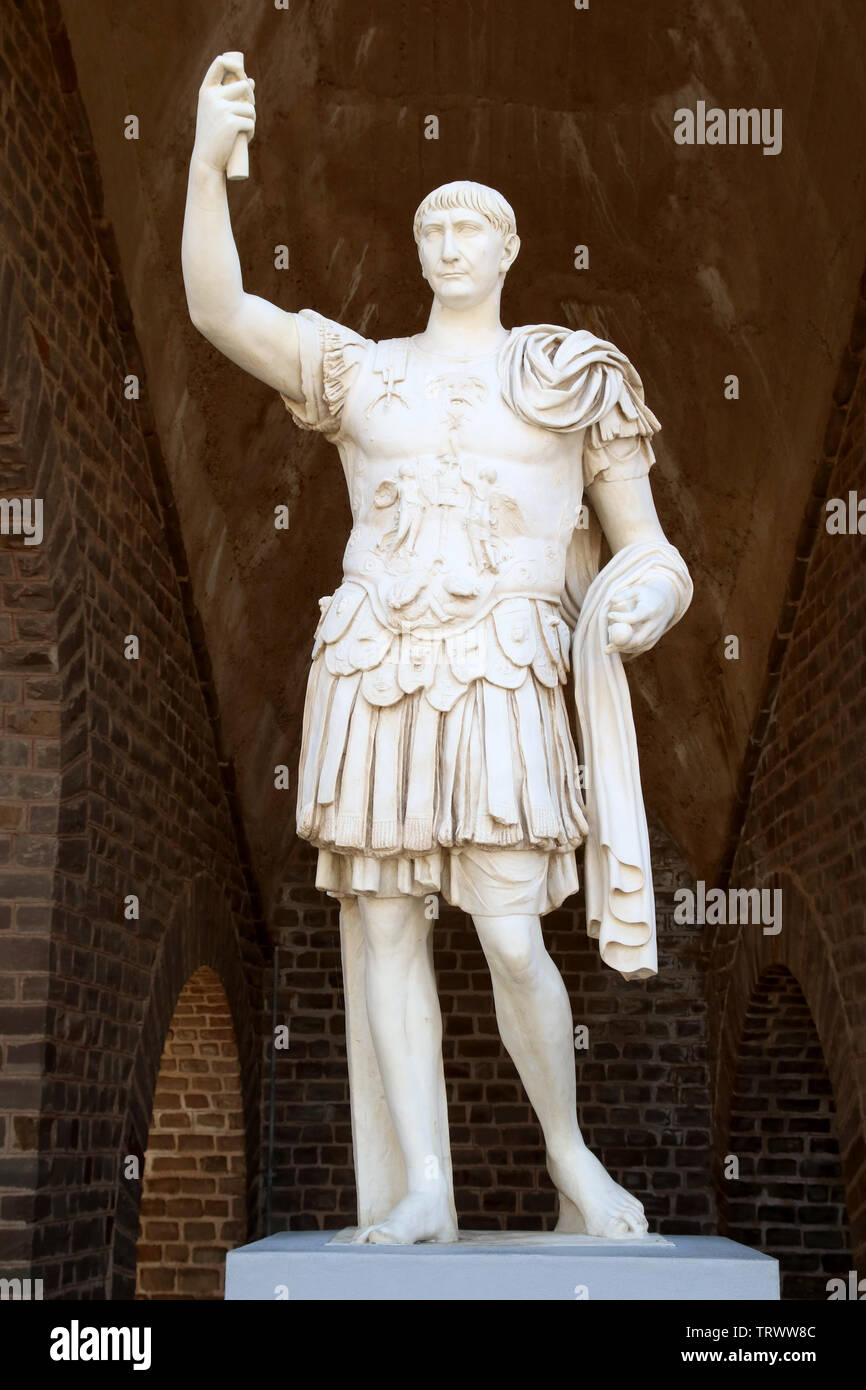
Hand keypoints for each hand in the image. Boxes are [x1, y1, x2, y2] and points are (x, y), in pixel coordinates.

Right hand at [192, 54, 255, 174]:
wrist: (206, 160)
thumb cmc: (213, 134)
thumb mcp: (219, 112)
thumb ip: (232, 95)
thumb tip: (251, 80)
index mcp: (206, 90)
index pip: (220, 63)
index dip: (234, 63)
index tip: (242, 73)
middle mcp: (212, 96)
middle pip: (244, 85)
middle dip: (250, 98)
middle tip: (247, 113)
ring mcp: (221, 109)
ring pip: (250, 106)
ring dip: (252, 118)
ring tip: (243, 129)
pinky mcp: (231, 123)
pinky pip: (250, 122)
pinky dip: (251, 131)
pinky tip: (243, 139)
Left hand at [605, 579, 677, 657]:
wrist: (666, 603)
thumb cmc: (647, 594)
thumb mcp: (637, 589)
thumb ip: (625, 594)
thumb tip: (612, 601)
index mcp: (650, 610)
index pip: (635, 617)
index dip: (621, 617)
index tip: (610, 614)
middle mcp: (654, 624)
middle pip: (637, 638)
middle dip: (620, 643)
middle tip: (605, 647)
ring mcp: (655, 634)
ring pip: (638, 645)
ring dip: (622, 647)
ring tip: (609, 646)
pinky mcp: (654, 640)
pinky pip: (640, 648)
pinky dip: (628, 649)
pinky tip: (618, 647)